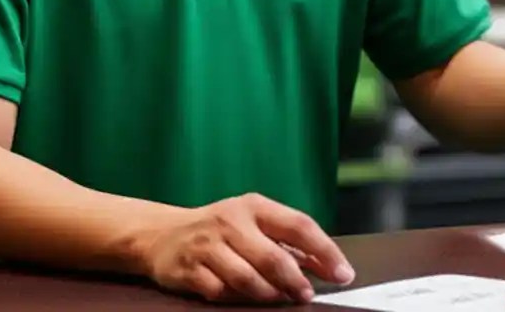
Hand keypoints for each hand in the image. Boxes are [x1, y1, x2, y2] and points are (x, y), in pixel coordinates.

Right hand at [137, 193, 353, 303]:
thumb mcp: (254, 224)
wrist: (162, 235)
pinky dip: (238, 299)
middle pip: (274, 256)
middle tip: (308, 295)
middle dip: (296, 281)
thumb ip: (288, 242)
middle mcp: (231, 222)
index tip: (342, 272)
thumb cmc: (220, 230)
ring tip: (281, 299)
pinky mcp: (188, 270)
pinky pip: (220, 291)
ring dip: (270, 294)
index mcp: (254, 206)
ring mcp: (208, 246)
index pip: (299, 225)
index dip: (324, 251)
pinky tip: (246, 299)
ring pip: (247, 278)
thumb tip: (328, 265)